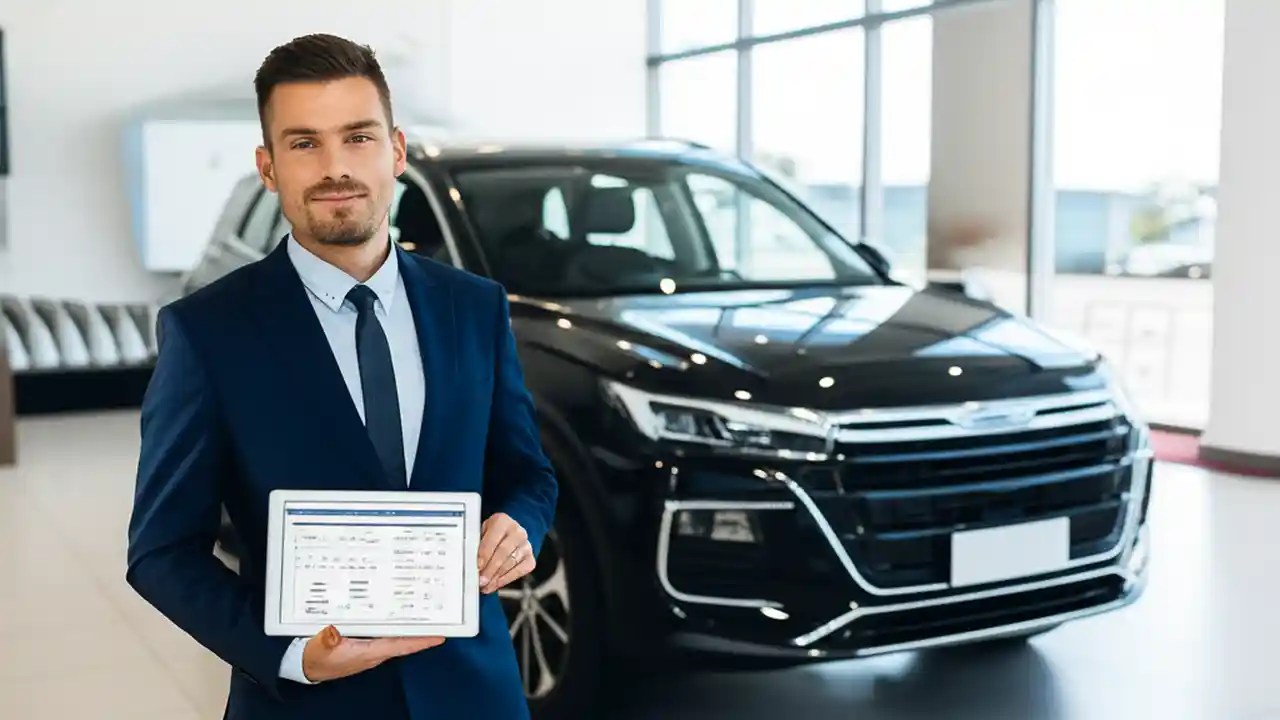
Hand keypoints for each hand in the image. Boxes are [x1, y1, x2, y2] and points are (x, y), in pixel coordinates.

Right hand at [301, 625, 444, 682]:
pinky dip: (396, 625)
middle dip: (422, 630)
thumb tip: (333, 632)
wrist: (305, 665)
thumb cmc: (314, 657)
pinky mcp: (365, 643)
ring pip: (397, 636)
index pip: (400, 645)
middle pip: (404, 640)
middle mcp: (373, 651)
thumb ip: (327, 639)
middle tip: (441, 617)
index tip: (439, 636)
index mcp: (367, 652)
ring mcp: (370, 648)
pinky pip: (386, 633)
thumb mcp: (318, 647)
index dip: (420, 641)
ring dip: (411, 627)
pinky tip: (400, 614)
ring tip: (428, 613)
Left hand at [477, 513, 535, 593]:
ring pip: (511, 562)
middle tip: (481, 580)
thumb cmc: (491, 536)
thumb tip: (468, 562)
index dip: (485, 554)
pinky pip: (520, 571)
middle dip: (491, 568)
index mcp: (502, 521)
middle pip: (503, 552)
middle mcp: (517, 531)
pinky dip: (506, 579)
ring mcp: (526, 545)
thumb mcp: (481, 534)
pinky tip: (496, 584)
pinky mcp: (530, 558)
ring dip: (497, 577)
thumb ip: (476, 545)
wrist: (508, 535)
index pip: (493, 538)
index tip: (477, 566)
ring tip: (485, 585)